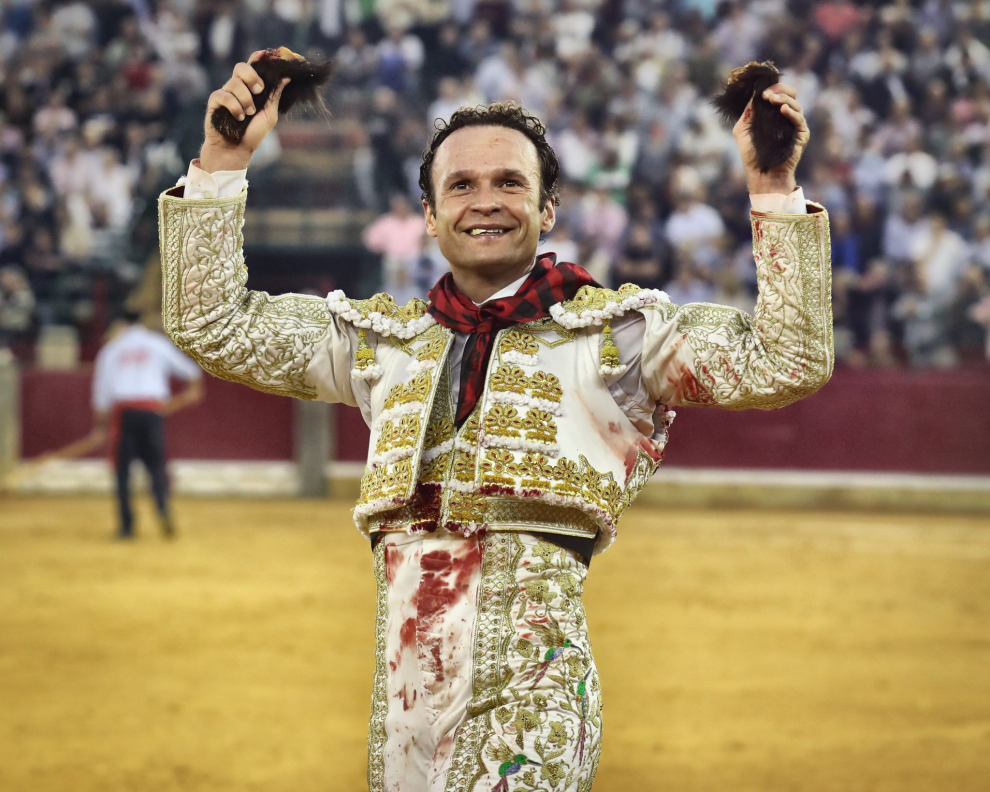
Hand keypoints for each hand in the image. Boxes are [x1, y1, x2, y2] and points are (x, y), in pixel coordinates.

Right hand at [201, 51, 289, 171]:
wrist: (236, 150)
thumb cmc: (253, 133)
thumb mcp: (269, 114)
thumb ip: (275, 95)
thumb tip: (287, 78)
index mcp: (251, 88)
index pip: (253, 66)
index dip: (257, 58)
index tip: (265, 55)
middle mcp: (238, 88)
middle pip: (241, 67)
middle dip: (251, 76)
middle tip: (259, 90)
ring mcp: (226, 93)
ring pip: (234, 83)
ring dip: (245, 99)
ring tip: (248, 114)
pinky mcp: (215, 101)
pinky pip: (223, 95)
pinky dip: (234, 106)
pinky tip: (238, 117)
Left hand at [733, 82, 809, 194]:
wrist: (761, 174)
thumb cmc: (751, 155)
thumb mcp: (742, 130)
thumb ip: (747, 113)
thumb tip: (753, 95)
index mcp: (772, 113)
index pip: (777, 93)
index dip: (771, 88)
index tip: (761, 91)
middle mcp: (785, 116)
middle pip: (790, 93)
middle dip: (779, 90)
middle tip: (767, 94)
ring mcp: (794, 125)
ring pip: (795, 103)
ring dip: (784, 98)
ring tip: (772, 99)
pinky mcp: (801, 134)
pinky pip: (799, 119)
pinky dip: (792, 112)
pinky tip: (783, 109)